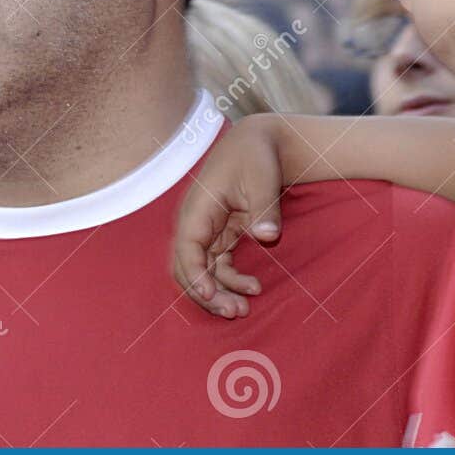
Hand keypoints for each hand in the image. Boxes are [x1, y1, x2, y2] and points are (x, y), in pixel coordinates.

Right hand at [171, 115, 285, 318]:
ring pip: (202, 271)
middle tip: (235, 312)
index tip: (211, 296)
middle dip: (207, 293)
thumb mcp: (263, 176)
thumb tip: (267, 236)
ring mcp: (206, 230)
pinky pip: (217, 266)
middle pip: (188, 267)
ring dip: (219, 292)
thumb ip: (265, 207)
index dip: (195, 275)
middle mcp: (196, 222)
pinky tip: (253, 287)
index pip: (186, 248)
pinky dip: (230, 281)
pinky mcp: (220, 235)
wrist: (259, 142)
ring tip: (245, 309)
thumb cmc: (256, 156)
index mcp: (198, 207)